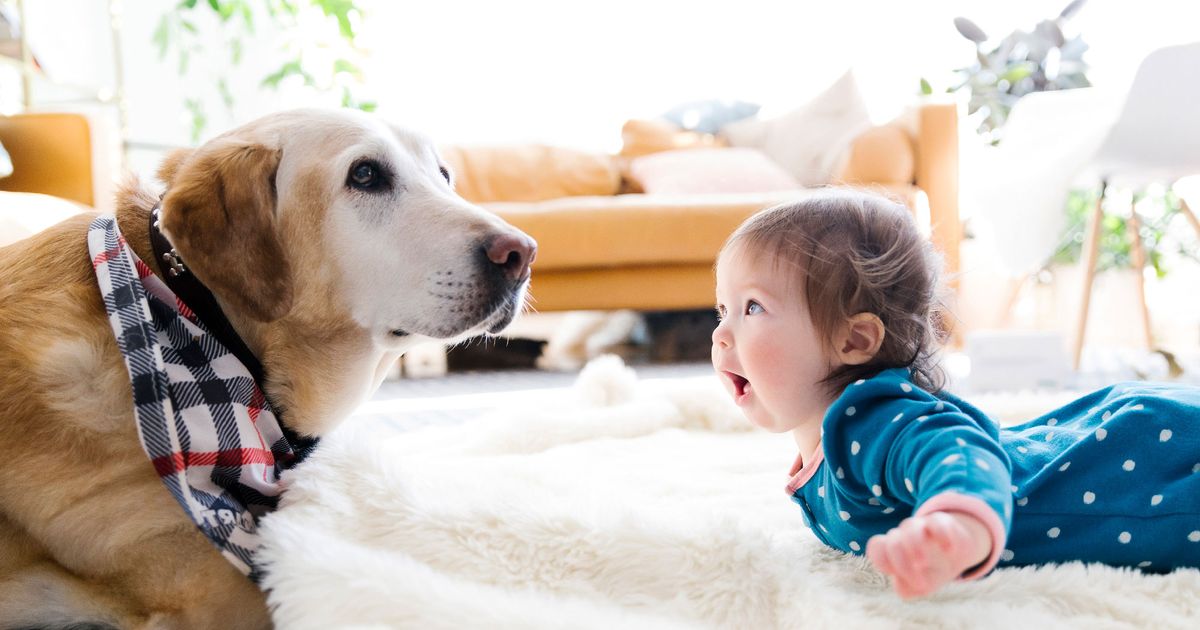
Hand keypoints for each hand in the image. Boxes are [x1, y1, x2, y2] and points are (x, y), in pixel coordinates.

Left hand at [865, 511, 990, 598]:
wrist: (954, 555)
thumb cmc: (929, 572)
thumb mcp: (918, 586)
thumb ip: (905, 588)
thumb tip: (900, 582)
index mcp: (892, 550)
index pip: (877, 548)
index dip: (882, 561)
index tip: (896, 576)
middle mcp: (903, 535)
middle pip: (893, 542)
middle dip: (902, 563)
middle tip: (920, 584)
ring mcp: (920, 526)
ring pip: (910, 527)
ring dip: (915, 545)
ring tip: (923, 563)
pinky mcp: (940, 521)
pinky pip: (936, 521)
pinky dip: (941, 534)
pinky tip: (948, 550)